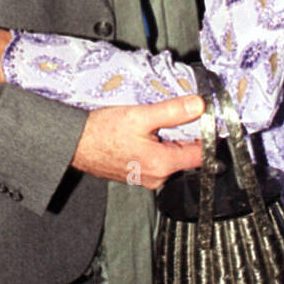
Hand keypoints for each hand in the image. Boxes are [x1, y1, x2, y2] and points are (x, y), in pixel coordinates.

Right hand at [71, 96, 204, 188]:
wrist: (74, 143)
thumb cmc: (101, 132)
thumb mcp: (140, 116)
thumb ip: (172, 111)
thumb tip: (198, 106)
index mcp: (162, 164)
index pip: (202, 155)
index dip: (209, 136)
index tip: (210, 120)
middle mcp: (157, 176)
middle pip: (188, 156)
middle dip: (188, 136)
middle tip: (182, 114)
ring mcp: (146, 177)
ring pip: (172, 157)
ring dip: (171, 140)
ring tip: (159, 123)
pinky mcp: (137, 174)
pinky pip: (157, 159)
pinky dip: (158, 145)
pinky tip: (147, 133)